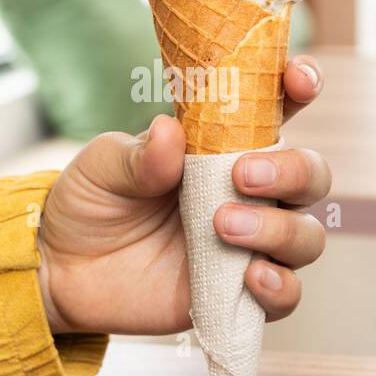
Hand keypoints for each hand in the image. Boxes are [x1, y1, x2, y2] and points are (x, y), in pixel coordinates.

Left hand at [38, 57, 331, 335]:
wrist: (64, 268)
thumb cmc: (92, 201)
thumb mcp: (104, 167)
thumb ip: (140, 154)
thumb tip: (170, 131)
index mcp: (224, 146)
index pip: (279, 108)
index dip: (300, 86)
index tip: (296, 80)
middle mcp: (250, 194)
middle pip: (311, 176)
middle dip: (292, 171)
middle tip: (240, 175)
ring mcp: (250, 245)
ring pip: (307, 236)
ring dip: (279, 229)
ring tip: (222, 226)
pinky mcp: (240, 295)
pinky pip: (288, 295)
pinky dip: (281, 286)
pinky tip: (253, 277)